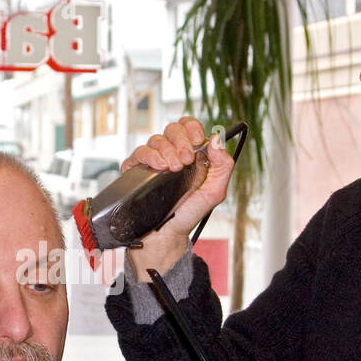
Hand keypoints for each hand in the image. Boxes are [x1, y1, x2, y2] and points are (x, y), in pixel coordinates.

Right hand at [121, 116, 235, 275]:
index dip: (192, 127)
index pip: (189, 126)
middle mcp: (172, 154)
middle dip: (180, 141)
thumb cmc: (190, 214)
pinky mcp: (137, 170)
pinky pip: (139, 152)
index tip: (196, 140)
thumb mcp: (215, 192)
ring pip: (156, 139)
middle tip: (185, 161)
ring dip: (167, 151)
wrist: (167, 234)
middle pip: (172, 129)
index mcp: (192, 154)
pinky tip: (158, 167)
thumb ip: (223, 166)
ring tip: (172, 169)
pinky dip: (150, 156)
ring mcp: (154, 161)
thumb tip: (217, 138)